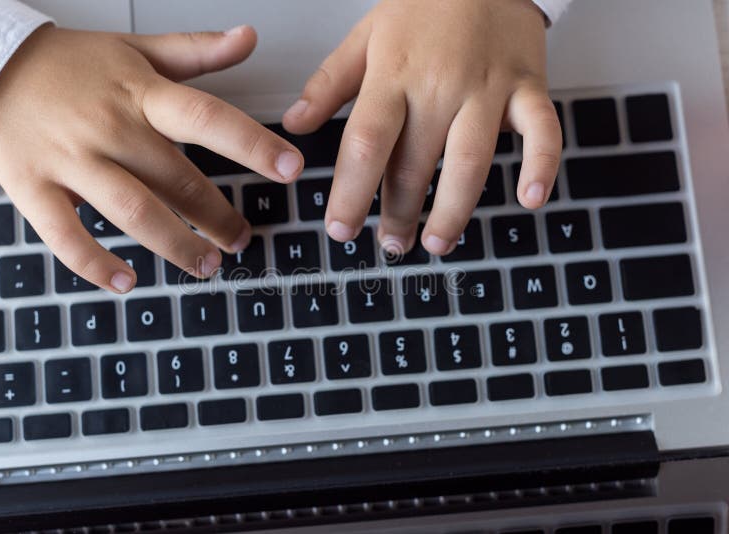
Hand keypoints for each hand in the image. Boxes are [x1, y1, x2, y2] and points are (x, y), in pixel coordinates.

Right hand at [0, 24, 303, 292]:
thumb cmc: (71, 64)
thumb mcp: (135, 49)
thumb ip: (195, 51)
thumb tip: (248, 38)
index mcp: (140, 94)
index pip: (206, 118)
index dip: (252, 144)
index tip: (291, 169)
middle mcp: (110, 128)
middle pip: (177, 179)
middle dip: (218, 216)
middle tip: (243, 239)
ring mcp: (70, 161)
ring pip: (133, 212)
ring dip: (176, 246)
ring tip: (207, 266)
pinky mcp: (34, 188)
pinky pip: (65, 235)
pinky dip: (96, 264)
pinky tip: (127, 282)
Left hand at [283, 0, 561, 255]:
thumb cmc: (423, 5)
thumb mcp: (366, 36)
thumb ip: (329, 83)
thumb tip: (294, 124)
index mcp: (393, 74)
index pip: (365, 143)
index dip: (350, 192)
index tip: (340, 229)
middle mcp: (438, 85)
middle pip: (414, 163)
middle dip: (398, 213)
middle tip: (390, 246)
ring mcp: (487, 87)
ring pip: (470, 160)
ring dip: (453, 210)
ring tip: (436, 243)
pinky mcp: (528, 87)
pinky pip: (542, 129)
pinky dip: (541, 165)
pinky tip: (529, 201)